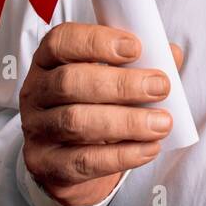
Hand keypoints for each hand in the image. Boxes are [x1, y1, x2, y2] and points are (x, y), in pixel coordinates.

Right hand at [20, 23, 183, 205]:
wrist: (70, 162)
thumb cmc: (96, 108)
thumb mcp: (111, 80)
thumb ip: (140, 63)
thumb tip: (171, 54)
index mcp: (48, 61)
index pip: (61, 41)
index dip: (97, 41)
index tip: (136, 48)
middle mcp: (35, 92)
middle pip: (70, 81)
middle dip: (121, 84)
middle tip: (160, 87)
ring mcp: (36, 129)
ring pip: (76, 122)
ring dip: (127, 122)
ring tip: (162, 123)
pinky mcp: (45, 165)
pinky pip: (83, 161)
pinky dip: (121, 155)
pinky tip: (149, 148)